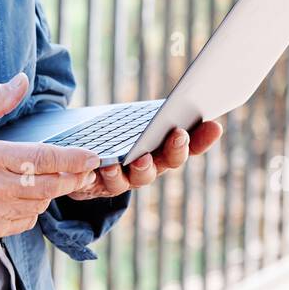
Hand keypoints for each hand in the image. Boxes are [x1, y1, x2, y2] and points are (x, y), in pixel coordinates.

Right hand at [0, 73, 100, 243]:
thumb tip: (21, 80)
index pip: (42, 159)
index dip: (73, 158)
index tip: (92, 155)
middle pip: (50, 185)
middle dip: (73, 177)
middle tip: (86, 168)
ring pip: (41, 203)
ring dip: (53, 190)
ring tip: (56, 177)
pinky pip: (27, 219)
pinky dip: (35, 206)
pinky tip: (29, 193)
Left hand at [63, 118, 223, 201]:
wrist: (73, 154)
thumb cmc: (108, 132)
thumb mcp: (127, 119)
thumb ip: (150, 113)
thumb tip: (176, 104)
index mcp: (161, 146)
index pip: (188, 143)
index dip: (202, 138)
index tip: (214, 125)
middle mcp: (150, 165)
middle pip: (169, 161)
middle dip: (176, 149)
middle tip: (179, 135)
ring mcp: (128, 178)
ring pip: (141, 177)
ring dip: (143, 168)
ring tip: (140, 158)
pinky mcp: (103, 185)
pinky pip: (109, 183)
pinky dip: (110, 174)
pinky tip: (107, 165)